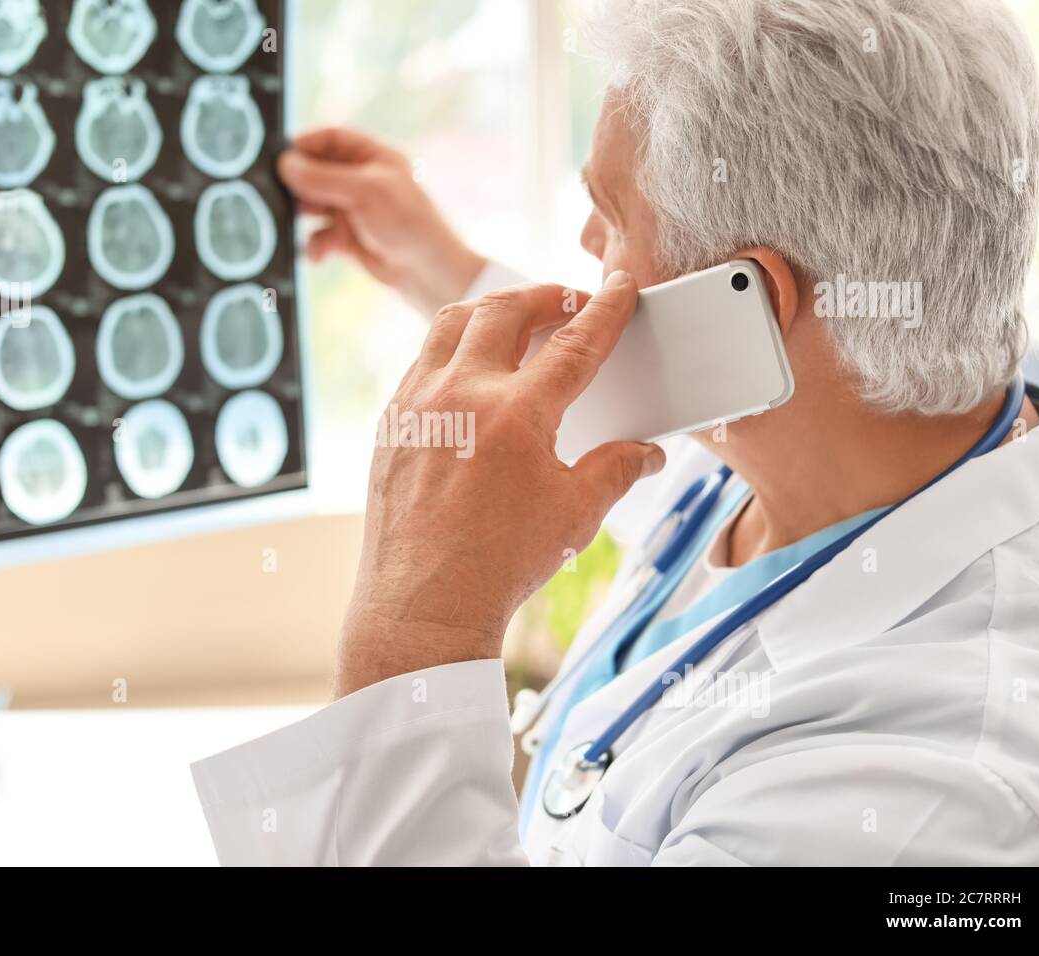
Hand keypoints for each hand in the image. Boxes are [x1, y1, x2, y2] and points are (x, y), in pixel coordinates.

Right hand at [278, 127, 487, 315]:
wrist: (429, 273)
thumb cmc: (409, 223)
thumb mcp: (365, 191)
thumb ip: (323, 178)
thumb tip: (285, 165)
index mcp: (373, 157)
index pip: (330, 139)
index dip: (304, 145)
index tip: (280, 158)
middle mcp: (362, 180)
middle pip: (316, 172)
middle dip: (299, 186)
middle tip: (279, 195)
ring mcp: (355, 210)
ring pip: (314, 206)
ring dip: (303, 218)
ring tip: (293, 225)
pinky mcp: (350, 239)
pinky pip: (321, 236)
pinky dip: (316, 245)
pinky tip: (318, 254)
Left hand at [335, 272, 666, 696]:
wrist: (424, 603)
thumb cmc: (499, 564)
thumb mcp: (574, 515)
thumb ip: (615, 470)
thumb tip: (646, 454)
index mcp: (516, 413)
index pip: (574, 343)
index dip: (605, 310)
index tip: (620, 286)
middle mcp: (461, 395)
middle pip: (506, 310)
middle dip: (545, 296)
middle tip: (568, 302)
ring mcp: (418, 405)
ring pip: (451, 323)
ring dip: (490, 311)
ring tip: (515, 321)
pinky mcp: (392, 424)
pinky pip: (421, 362)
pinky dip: (451, 351)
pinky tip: (469, 371)